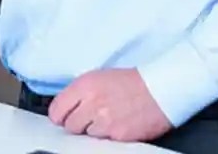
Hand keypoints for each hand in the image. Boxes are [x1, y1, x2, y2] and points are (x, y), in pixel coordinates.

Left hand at [48, 68, 171, 141]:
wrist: (161, 89)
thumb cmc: (132, 82)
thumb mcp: (98, 77)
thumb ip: (79, 92)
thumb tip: (64, 107)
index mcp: (84, 86)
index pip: (56, 109)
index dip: (59, 115)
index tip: (62, 117)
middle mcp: (92, 103)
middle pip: (69, 126)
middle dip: (77, 123)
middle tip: (88, 118)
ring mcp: (105, 120)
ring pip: (86, 134)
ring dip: (94, 129)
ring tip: (108, 118)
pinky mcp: (118, 135)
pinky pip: (103, 141)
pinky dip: (108, 135)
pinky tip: (118, 123)